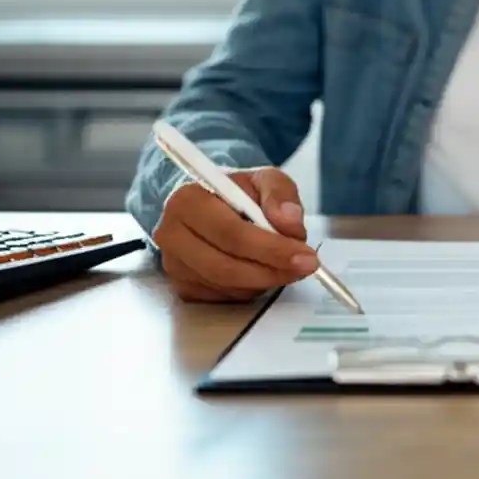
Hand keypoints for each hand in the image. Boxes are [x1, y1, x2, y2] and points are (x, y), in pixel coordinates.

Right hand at [152, 167, 318, 302]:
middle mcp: (172, 235)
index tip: (305, 256)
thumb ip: (281, 195)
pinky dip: (251, 289)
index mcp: (187, 201)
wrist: (217, 207)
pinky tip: (263, 273)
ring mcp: (174, 265)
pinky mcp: (183, 288)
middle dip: (271, 270)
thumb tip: (289, 222)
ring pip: (227, 286)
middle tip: (306, 267)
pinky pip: (223, 297)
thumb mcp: (265, 181)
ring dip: (264, 281)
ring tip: (289, 267)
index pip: (230, 232)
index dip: (270, 248)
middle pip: (225, 266)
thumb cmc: (240, 194)